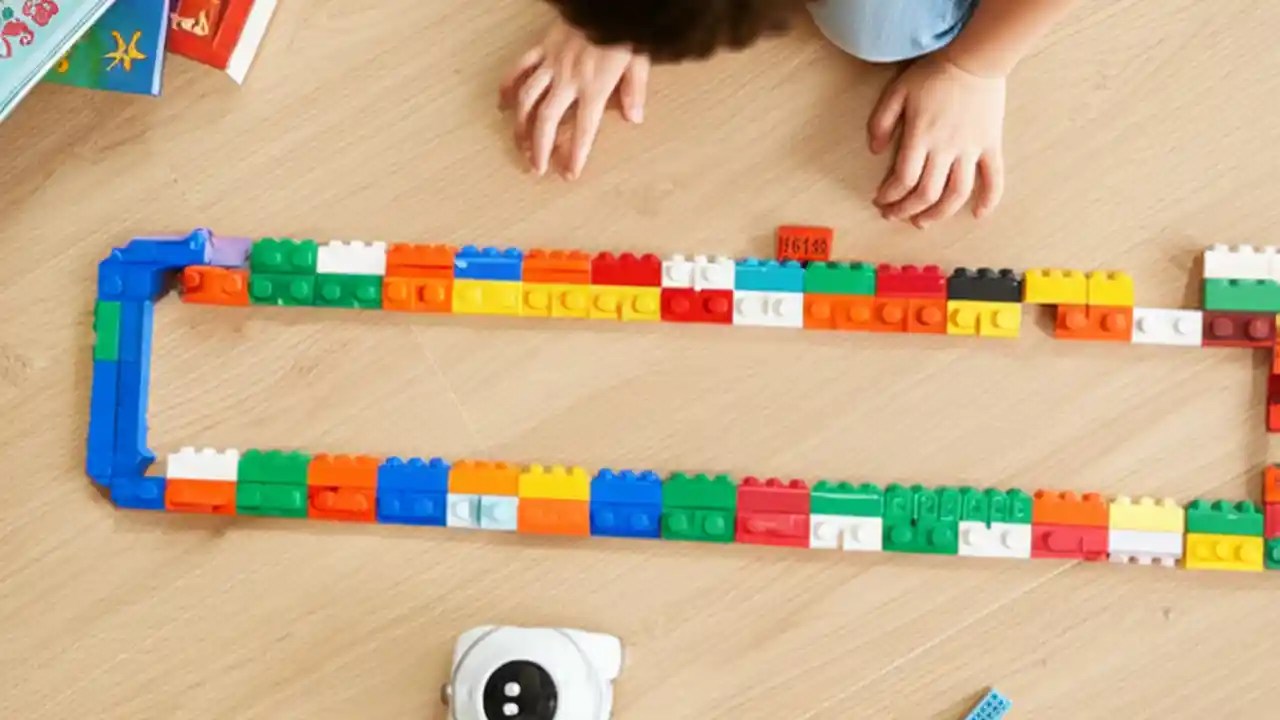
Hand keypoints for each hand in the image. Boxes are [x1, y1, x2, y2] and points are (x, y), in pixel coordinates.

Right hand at [499, 19, 649, 178]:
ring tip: (520, 146)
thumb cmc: (622, 28)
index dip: (575, 154)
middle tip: (536, 168)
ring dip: (521, 125)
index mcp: (595, 85)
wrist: (606, 2)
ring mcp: (552, 63)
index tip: (569, 173)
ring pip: (528, 99)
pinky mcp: (542, 48)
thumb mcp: (639, 59)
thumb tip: (634, 117)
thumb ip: (635, 90)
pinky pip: (520, 68)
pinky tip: (502, 104)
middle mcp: (569, 78)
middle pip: (546, 119)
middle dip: (539, 147)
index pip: (583, 129)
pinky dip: (508, 86)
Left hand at [868, 54, 1006, 227]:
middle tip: (894, 215)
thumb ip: (881, 122)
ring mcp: (971, 149)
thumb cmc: (934, 75)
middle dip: (906, 210)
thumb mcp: (897, 92)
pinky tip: (978, 214)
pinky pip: (994, 178)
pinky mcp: (991, 146)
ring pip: (956, 194)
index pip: (903, 179)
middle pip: (926, 193)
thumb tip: (876, 151)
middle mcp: (946, 148)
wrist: (975, 59)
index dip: (890, 196)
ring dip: (938, 214)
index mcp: (921, 136)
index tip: (881, 200)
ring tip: (923, 221)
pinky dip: (988, 199)